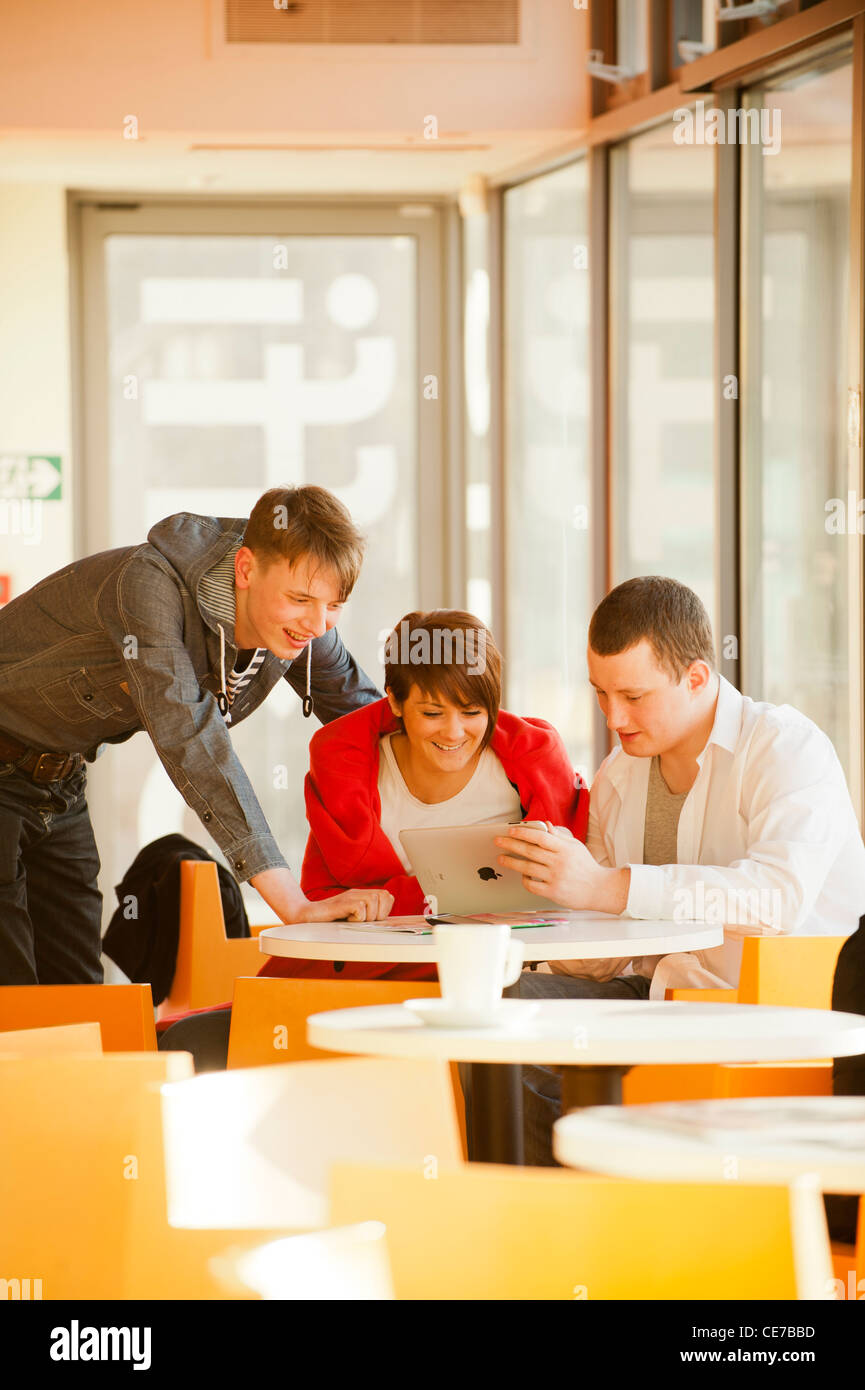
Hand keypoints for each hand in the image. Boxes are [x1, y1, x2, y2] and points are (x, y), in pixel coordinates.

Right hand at [295, 887, 394, 923]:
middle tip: (363, 921)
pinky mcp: (343, 902)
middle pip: (384, 897)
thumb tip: (382, 923)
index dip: (385, 910)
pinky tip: (346, 919)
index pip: (388, 896)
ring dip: (367, 917)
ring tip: (353, 920)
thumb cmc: (328, 920)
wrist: (306, 916)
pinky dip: (356, 918)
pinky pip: (360, 908)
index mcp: (362, 895)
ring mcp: (350, 896)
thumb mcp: (351, 917)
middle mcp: (357, 893)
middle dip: (379, 914)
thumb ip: (366, 916)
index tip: (373, 920)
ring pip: (374, 901)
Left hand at [494, 825, 629, 913]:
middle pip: (530, 851)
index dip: (524, 832)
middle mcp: (559, 862)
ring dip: (511, 862)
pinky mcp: (553, 892)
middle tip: (497, 841)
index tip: (511, 830)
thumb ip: (559, 836)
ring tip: (501, 858)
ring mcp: (556, 878)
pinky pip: (532, 885)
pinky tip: (521, 875)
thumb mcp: (575, 846)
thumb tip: (545, 824)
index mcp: (565, 848)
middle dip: (511, 844)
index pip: (540, 837)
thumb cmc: (585, 865)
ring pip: (527, 868)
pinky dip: (524, 879)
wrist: (599, 889)